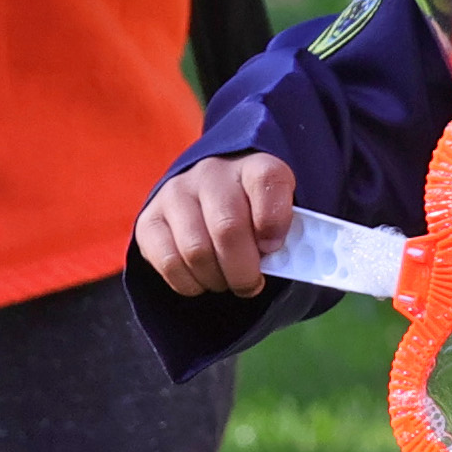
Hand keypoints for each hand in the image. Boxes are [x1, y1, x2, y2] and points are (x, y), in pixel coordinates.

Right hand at [134, 152, 296, 297]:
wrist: (209, 195)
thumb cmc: (255, 215)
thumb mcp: (283, 215)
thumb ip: (294, 235)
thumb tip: (301, 264)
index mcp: (254, 167)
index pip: (269, 181)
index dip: (275, 221)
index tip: (274, 246)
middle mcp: (212, 173)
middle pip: (228, 229)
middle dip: (244, 272)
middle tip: (250, 284)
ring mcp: (176, 193)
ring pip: (196, 252)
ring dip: (217, 280)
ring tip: (225, 279)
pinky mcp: (149, 219)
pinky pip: (169, 263)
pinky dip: (190, 283)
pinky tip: (202, 277)